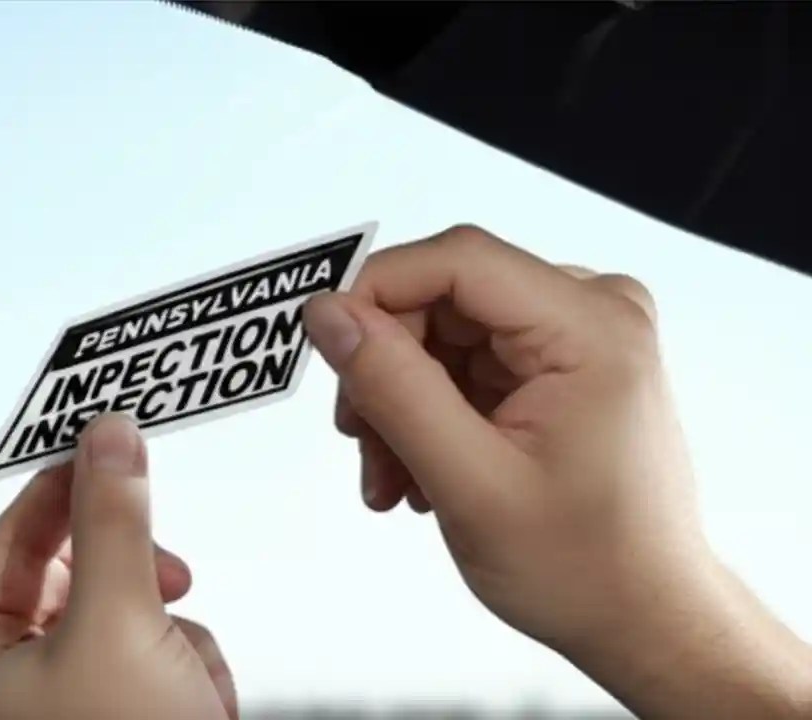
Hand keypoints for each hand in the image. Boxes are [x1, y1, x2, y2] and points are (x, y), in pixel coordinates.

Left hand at [0, 413, 235, 719]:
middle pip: (74, 580)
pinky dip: (189, 670)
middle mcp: (11, 689)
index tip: (105, 450)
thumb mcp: (117, 622)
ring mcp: (71, 706)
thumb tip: (109, 436)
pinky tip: (199, 701)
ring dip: (172, 633)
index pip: (6, 547)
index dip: (58, 492)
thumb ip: (112, 524)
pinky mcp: (122, 718)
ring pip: (128, 617)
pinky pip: (158, 659)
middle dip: (134, 581)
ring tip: (183, 670)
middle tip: (167, 572)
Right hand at [303, 224, 811, 717]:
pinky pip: (466, 361)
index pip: (458, 260)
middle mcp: (595, 312)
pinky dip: (430, 412)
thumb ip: (393, 388)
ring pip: (445, 332)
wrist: (642, 618)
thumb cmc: (584, 568)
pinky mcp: (562, 364)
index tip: (327, 349)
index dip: (376, 291)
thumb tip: (328, 314)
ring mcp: (580, 337)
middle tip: (362, 444)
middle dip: (388, 368)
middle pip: (445, 297)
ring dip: (402, 401)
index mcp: (593, 328)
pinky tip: (421, 471)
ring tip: (392, 478)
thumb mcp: (469, 481)